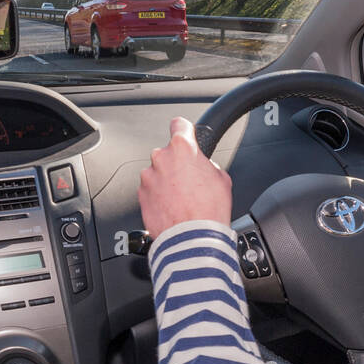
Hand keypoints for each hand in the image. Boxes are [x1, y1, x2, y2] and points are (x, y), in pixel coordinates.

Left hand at [137, 117, 232, 237]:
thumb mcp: (222, 179)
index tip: (185, 133)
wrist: (192, 239)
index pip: (179, 125)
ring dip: (166, 182)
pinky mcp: (141, 196)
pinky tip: (173, 208)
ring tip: (181, 199)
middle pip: (168, 153)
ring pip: (158, 173)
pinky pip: (150, 191)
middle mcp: (161, 159)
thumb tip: (202, 167)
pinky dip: (159, 197)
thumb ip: (207, 165)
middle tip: (190, 181)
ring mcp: (148, 178)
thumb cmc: (209, 210)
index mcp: (182, 148)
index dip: (184, 130)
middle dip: (177, 164)